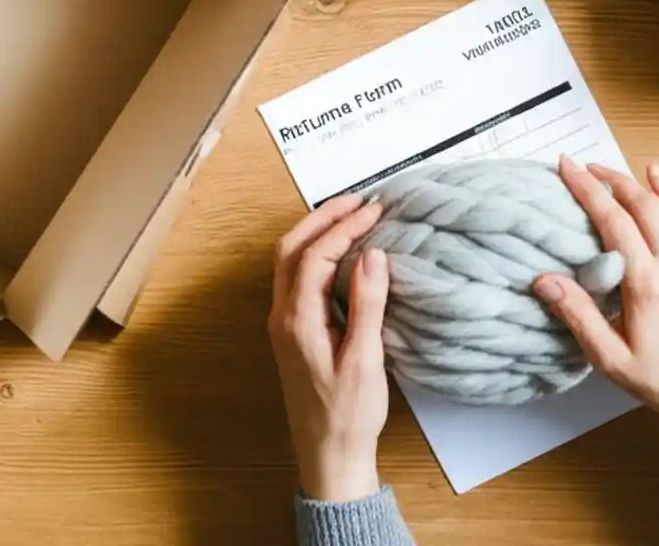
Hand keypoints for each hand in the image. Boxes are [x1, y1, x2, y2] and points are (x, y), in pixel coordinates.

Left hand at [269, 194, 389, 501]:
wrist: (329, 457)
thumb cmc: (348, 416)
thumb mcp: (364, 360)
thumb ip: (366, 305)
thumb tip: (371, 255)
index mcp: (296, 321)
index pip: (315, 255)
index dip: (345, 226)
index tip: (376, 210)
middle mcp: (282, 317)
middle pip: (291, 248)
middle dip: (323, 217)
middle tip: (359, 200)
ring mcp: (284, 324)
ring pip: (290, 261)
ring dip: (317, 232)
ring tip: (351, 216)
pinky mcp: (294, 332)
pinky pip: (297, 278)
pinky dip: (317, 253)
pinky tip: (343, 253)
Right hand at [534, 157, 658, 475]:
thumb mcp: (610, 357)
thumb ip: (578, 315)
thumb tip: (544, 281)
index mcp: (647, 282)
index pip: (613, 220)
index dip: (588, 189)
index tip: (568, 167)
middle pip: (645, 205)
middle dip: (615, 179)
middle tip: (590, 166)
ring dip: (656, 186)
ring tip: (642, 167)